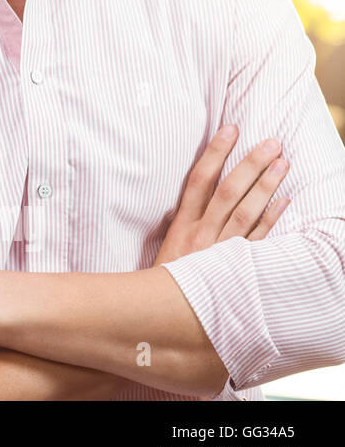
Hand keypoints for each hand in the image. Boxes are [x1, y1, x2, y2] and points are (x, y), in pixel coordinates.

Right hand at [153, 125, 289, 266]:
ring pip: (247, 212)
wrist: (164, 317)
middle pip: (228, 192)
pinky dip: (272, 219)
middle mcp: (202, 235)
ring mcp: (220, 251)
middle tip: (270, 142)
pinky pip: (258, 240)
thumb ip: (182, 222)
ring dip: (266, 186)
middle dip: (250, 164)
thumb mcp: (164, 246)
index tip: (230, 130)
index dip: (215, 153)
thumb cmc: (163, 279)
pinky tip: (285, 200)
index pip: (198, 181)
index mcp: (181, 226)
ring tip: (282, 163)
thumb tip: (196, 191)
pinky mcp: (236, 267)